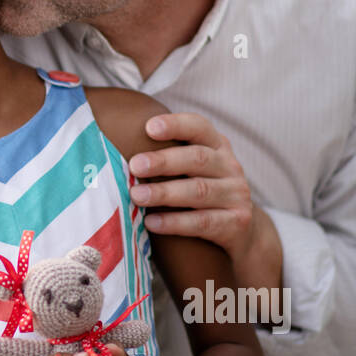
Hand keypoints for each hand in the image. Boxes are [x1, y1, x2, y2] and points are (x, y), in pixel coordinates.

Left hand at [127, 112, 283, 289]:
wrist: (242, 230)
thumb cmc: (201, 191)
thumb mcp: (193, 168)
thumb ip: (168, 154)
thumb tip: (113, 147)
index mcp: (217, 145)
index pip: (199, 127)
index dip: (175, 125)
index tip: (148, 127)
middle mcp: (230, 166)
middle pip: (197, 158)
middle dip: (164, 161)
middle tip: (135, 166)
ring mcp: (237, 195)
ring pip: (199, 191)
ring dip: (165, 193)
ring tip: (136, 196)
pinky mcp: (237, 223)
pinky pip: (203, 222)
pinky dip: (175, 222)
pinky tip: (151, 223)